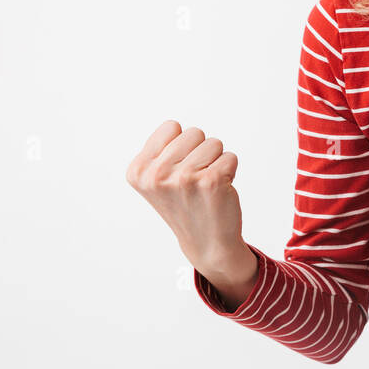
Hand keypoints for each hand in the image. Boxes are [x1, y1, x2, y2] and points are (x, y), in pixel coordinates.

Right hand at [125, 120, 245, 273]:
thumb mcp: (155, 179)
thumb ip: (160, 151)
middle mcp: (157, 175)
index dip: (181, 145)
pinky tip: (218, 191)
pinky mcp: (211, 182)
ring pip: (214, 143)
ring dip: (215, 161)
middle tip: (194, 180)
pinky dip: (229, 171)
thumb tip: (173, 126)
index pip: (171, 126)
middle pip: (194, 132)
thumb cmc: (185, 204)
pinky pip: (230, 157)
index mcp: (138, 170)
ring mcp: (184, 178)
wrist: (206, 242)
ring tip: (205, 185)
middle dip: (200, 152)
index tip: (178, 170)